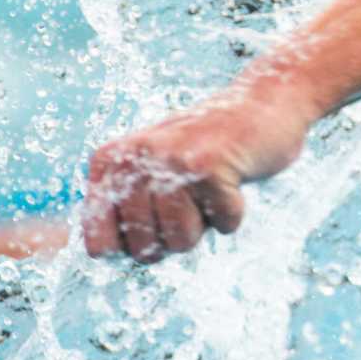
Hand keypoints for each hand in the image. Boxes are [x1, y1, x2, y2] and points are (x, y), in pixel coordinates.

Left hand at [81, 83, 314, 263]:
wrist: (261, 105)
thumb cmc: (206, 148)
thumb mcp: (152, 170)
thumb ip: (123, 205)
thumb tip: (102, 254)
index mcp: (110, 162)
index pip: (99, 244)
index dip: (132, 249)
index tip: (153, 225)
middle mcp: (133, 158)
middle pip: (144, 248)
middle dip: (174, 238)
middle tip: (191, 200)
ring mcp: (171, 161)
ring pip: (181, 240)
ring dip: (205, 225)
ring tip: (210, 189)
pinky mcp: (209, 166)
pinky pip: (223, 224)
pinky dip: (233, 213)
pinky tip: (233, 179)